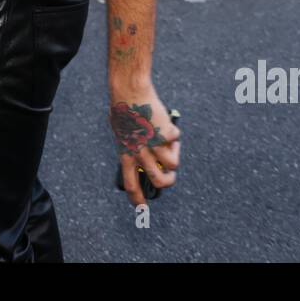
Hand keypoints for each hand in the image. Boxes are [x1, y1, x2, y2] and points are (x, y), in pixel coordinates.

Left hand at [110, 87, 180, 206]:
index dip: (137, 200)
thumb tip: (145, 159)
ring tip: (171, 145)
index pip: (131, 185)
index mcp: (126, 154)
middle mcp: (140, 153)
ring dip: (175, 156)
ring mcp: (153, 144)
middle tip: (170, 176)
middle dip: (168, 183)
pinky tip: (168, 126)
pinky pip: (177, 139)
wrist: (130, 92)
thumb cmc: (124, 110)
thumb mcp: (122, 133)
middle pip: (158, 181)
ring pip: (172, 165)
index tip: (142, 208)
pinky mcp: (164, 132)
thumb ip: (131, 147)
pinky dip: (176, 135)